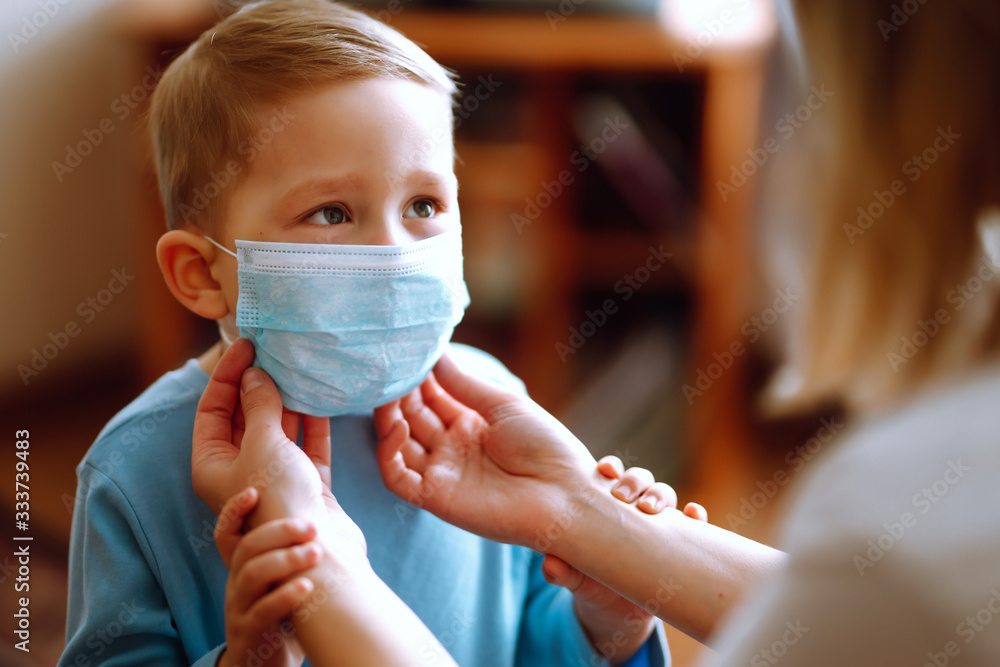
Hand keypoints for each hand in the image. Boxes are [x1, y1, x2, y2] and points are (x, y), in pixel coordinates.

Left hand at [192, 338, 330, 517]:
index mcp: (211, 465)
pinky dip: (313, 422)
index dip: (228, 375)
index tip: (248, 346)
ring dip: (288, 401)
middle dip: (258, 385)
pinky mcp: (307, 484)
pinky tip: (321, 397)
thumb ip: (259, 406)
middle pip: (244, 417)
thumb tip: (255, 376)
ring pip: (279, 430)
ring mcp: (274, 478)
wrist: (315, 550)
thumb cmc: (277, 498)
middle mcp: (239, 471)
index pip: (212, 409)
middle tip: (274, 354)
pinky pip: (307, 444)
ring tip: (298, 369)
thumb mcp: (261, 444)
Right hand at [214, 487, 320, 666]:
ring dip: (285, 560)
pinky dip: (284, 597)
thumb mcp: (282, 579)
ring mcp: (239, 608)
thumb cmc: (283, 612)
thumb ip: (292, 550)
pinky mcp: (249, 633)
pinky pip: (261, 612)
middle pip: (246, 548)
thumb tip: (322, 514)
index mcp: (243, 567)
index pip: (225, 534)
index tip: (255, 491)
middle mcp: (236, 584)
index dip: (233, 511)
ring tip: (315, 553)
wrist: (267, 663)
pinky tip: (307, 586)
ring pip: (252, 576)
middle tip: (311, 527)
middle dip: (278, 531)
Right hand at [373, 352, 599, 549]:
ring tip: (385, 390)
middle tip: (389, 366)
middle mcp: (452, 447)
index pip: (431, 396)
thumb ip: (463, 382)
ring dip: (388, 417)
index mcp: (471, 423)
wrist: (565, 494)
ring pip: (398, 443)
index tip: (405, 350)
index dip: (418, 375)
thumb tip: (434, 352)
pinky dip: (389, 452)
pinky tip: (399, 427)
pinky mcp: (434, 497)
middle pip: (412, 416)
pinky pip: (397, 477)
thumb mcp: (503, 404)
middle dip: (399, 391)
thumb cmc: (544, 445)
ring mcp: (442, 472)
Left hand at [540, 457, 707, 663]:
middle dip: (635, 480)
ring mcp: (658, 523)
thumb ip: (561, 571)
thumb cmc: (591, 581)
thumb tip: (550, 564)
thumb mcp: (575, 578)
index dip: (610, 466)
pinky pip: (694, 524)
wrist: (617, 610)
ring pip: (664, 494)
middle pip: (640, 480)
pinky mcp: (679, 542)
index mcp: (605, 504)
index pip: (610, 474)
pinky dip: (696, 514)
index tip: (605, 469)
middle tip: (624, 495)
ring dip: (661, 494)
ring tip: (651, 508)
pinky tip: (694, 514)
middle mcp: (633, 508)